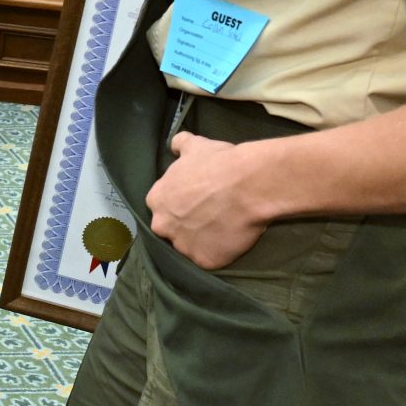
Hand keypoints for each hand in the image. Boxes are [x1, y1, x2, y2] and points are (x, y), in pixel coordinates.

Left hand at [144, 131, 269, 269]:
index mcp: (156, 200)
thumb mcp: (195, 145)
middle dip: (185, 226)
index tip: (195, 202)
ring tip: (222, 228)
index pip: (162, 207)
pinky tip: (231, 240)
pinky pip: (210, 260)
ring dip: (201, 241)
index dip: (179, 205)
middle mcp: (163, 225)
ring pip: (189, 247)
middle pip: (170, 230)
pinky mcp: (204, 261)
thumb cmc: (218, 163)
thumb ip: (179, 144)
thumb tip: (174, 145)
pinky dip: (219, 253)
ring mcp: (183, 246)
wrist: (248, 185)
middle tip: (208, 217)